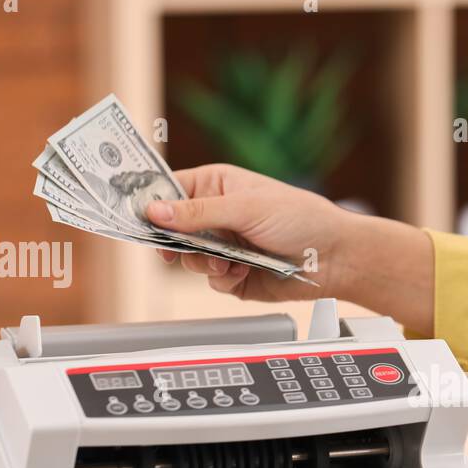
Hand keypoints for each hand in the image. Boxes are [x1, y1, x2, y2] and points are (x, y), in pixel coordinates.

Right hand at [145, 164, 435, 332]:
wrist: (335, 258)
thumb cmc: (301, 218)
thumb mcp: (246, 208)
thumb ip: (198, 213)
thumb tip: (153, 211)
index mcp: (216, 185)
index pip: (168, 191)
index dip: (149, 204)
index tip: (132, 217)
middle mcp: (216, 216)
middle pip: (171, 231)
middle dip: (178, 243)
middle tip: (183, 249)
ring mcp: (224, 247)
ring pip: (187, 260)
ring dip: (203, 264)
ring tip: (226, 262)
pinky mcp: (234, 276)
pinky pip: (210, 282)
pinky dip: (222, 280)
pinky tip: (242, 273)